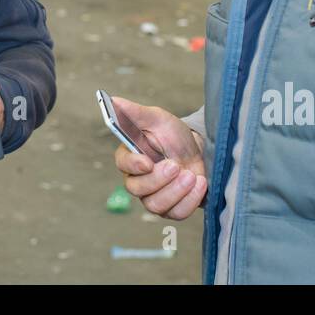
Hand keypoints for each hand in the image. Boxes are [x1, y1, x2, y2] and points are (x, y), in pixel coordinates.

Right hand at [111, 97, 207, 219]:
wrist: (198, 151)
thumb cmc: (173, 134)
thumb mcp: (157, 119)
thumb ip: (136, 113)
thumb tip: (114, 101)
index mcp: (130, 157)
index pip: (123, 165)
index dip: (133, 165)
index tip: (148, 162)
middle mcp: (138, 180)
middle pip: (137, 189)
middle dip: (159, 179)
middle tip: (176, 166)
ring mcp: (153, 197)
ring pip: (156, 205)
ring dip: (176, 191)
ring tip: (191, 175)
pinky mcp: (171, 209)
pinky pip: (176, 213)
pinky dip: (190, 200)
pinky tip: (199, 184)